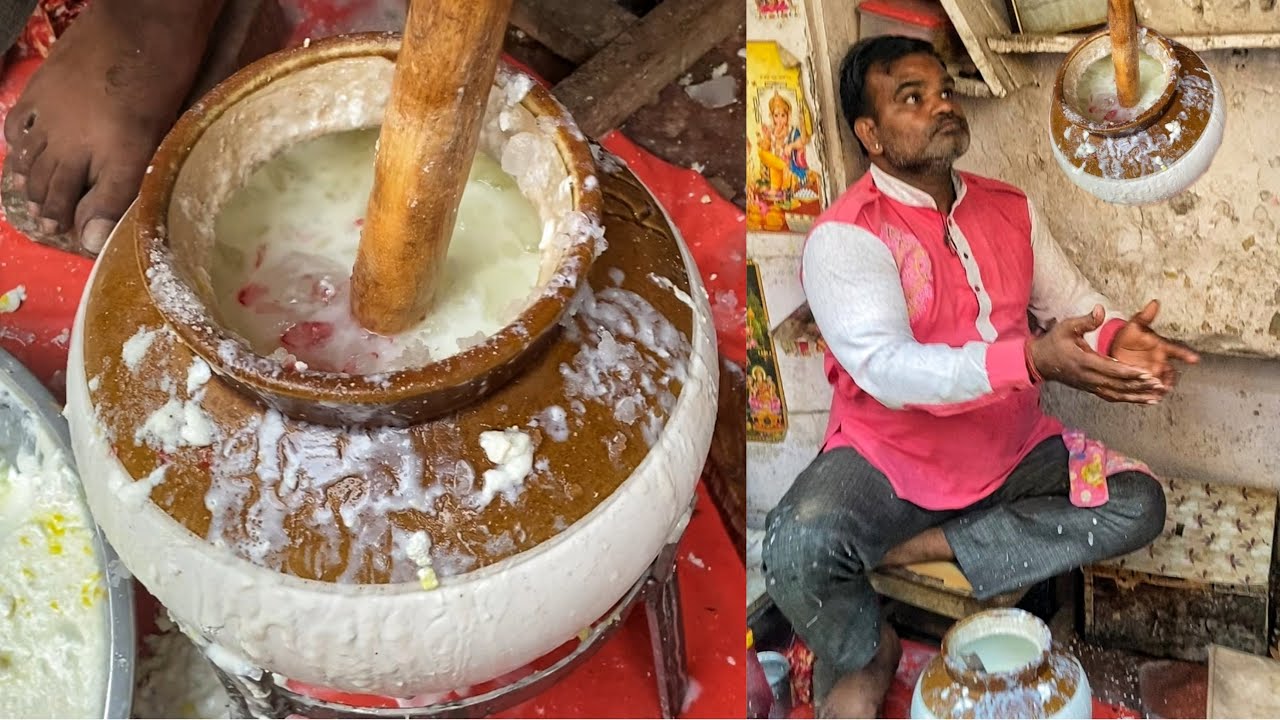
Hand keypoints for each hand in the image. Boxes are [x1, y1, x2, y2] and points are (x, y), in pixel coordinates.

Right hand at [1029, 304, 1163, 403]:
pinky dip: (1127, 399)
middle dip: (1139, 386)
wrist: (1039, 361)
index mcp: (1084, 362)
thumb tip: (1100, 309)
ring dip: (1136, 396)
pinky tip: (1142, 400)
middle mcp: (1088, 377)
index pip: (1111, 369)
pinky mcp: (1091, 389)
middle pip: (1117, 385)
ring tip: (1156, 397)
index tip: (1147, 373)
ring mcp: (1089, 385)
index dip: (1130, 372)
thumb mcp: (1067, 327)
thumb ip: (1086, 320)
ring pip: (1116, 394)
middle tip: (1159, 385)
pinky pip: (1111, 396)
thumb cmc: (1054, 342)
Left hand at [1110, 299, 1199, 389]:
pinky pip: (1149, 389)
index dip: (1185, 355)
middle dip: (1171, 378)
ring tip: (1160, 392)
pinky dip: (1150, 394)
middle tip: (1168, 383)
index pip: (1176, 350)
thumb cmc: (1129, 335)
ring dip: (1162, 387)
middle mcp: (1161, 361)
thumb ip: (1145, 316)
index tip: (1195, 359)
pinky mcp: (1144, 380)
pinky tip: (1151, 399)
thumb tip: (1154, 302)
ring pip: (1162, 382)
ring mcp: (1153, 372)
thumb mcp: (1135, 325)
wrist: (1115, 348)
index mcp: (1161, 347)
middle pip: (1170, 371)